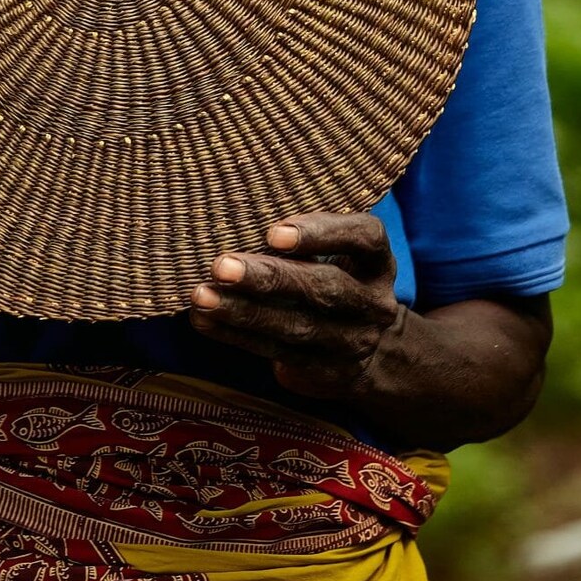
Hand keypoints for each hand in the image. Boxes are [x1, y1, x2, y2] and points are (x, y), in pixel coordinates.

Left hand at [190, 211, 399, 398]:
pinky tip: (206, 319)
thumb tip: (237, 211)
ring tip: (203, 296)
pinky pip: (276, 351)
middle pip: (324, 288)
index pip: (364, 238)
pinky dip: (236, 335)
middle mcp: (372, 303)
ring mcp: (352, 342)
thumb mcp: (335, 251)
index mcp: (377, 262)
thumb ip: (303, 234)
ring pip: (296, 325)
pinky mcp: (325, 370)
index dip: (322, 233)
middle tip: (222, 266)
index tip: (273, 232)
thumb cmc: (333, 274)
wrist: (364, 349)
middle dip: (269, 277)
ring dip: (243, 311)